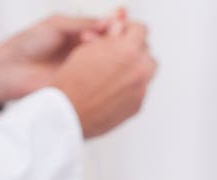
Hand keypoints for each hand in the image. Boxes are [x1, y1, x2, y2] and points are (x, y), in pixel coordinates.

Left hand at [0, 13, 120, 109]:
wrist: (11, 70)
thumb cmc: (28, 43)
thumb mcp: (57, 26)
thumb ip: (82, 24)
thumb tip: (108, 22)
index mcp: (80, 34)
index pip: (107, 28)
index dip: (117, 24)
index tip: (124, 18)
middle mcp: (86, 53)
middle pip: (112, 47)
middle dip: (119, 39)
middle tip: (119, 34)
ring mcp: (86, 72)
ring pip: (109, 65)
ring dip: (115, 57)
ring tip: (114, 49)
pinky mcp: (82, 88)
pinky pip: (100, 83)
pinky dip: (107, 77)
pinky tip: (111, 69)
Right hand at [49, 23, 157, 138]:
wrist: (68, 112)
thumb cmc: (73, 80)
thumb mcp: (89, 47)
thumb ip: (109, 38)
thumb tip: (118, 30)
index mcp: (128, 50)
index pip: (141, 30)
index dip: (129, 30)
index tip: (122, 33)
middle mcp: (139, 70)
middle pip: (147, 52)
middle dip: (133, 50)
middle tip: (117, 54)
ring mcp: (140, 90)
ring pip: (147, 73)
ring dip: (136, 69)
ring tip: (116, 72)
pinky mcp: (137, 106)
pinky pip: (140, 91)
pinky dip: (131, 88)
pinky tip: (113, 89)